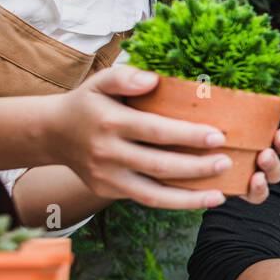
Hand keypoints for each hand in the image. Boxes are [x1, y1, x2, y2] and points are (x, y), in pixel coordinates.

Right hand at [46, 65, 279, 209]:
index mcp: (110, 122)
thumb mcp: (99, 81)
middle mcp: (108, 153)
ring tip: (220, 195)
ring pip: (153, 194)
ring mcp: (108, 177)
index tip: (218, 135)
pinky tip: (201, 199)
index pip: (154, 131)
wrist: (53, 133)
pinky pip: (146, 199)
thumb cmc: (88, 103)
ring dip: (189, 198)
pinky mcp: (108, 192)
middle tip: (227, 162)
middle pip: (159, 165)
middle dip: (196, 167)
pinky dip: (175, 203)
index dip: (187, 135)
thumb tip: (152, 79)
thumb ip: (125, 77)